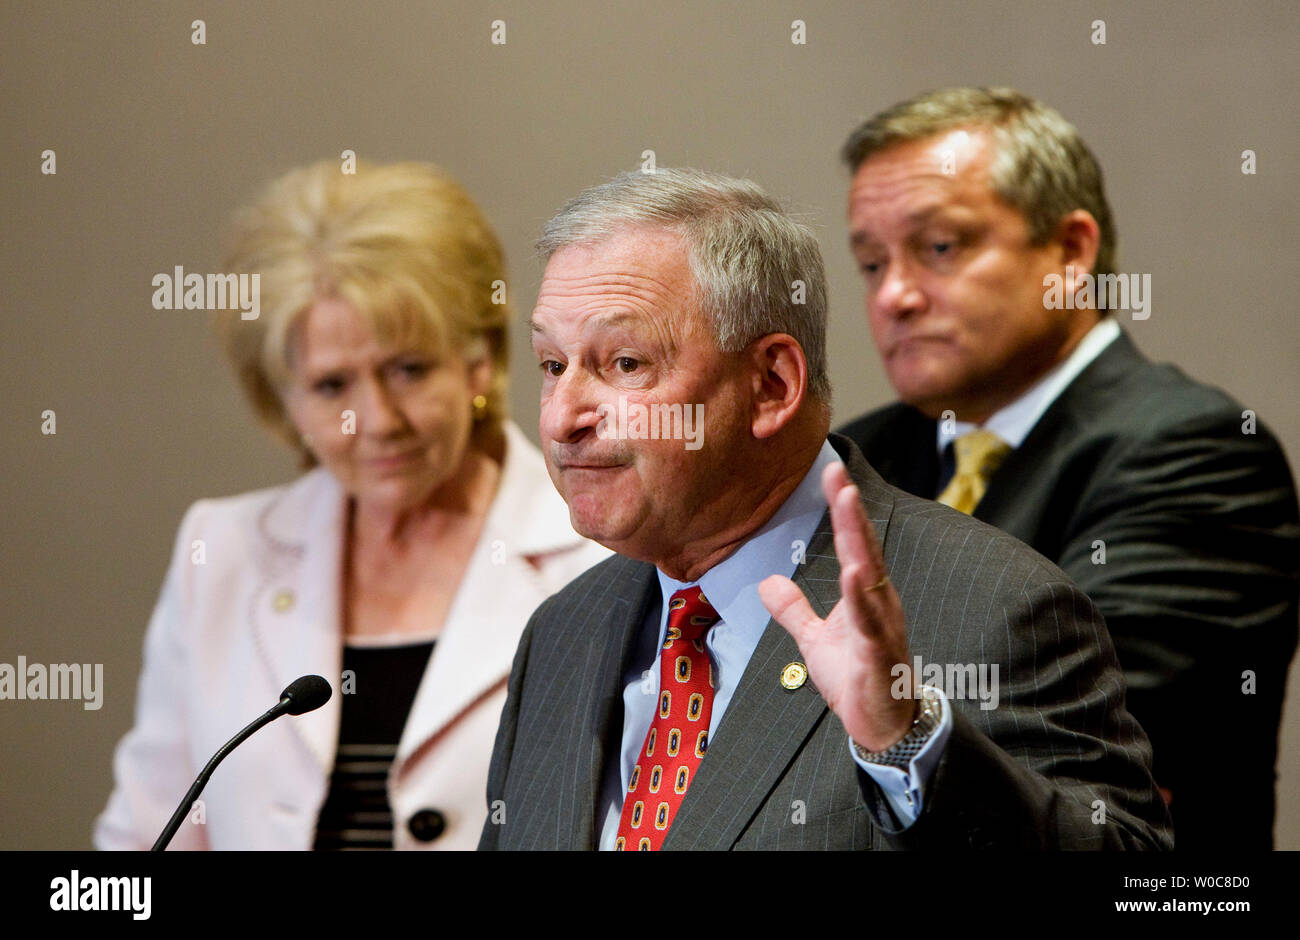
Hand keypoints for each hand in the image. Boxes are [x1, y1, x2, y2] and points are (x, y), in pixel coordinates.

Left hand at [758, 461, 916, 751]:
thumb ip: (794, 610)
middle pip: (863, 550)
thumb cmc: (856, 678)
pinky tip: (852, 575)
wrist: (882, 726)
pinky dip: (861, 599)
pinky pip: (870, 623)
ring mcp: (881, 627)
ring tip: (848, 506)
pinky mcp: (879, 655)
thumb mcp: (815, 640)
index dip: (842, 511)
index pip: (853, 544)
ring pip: (870, 577)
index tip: (833, 474)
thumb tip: (767, 581)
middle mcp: (879, 602)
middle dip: (851, 512)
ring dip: (858, 541)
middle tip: (840, 476)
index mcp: (865, 595)